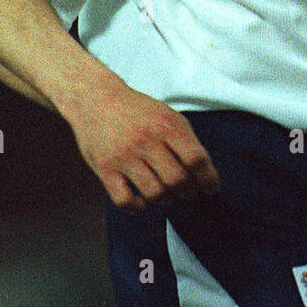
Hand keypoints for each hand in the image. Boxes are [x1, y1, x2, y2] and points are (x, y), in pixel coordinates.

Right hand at [65, 81, 220, 212]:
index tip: (211, 188)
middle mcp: (146, 141)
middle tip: (188, 193)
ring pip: (155, 193)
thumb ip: (184, 139)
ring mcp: (124, 156)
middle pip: (178, 180)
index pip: (196, 159)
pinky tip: (143, 200)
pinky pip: (125, 200)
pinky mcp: (105, 169)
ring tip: (168, 195)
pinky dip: (139, 207)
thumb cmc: (135, 110)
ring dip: (167, 200)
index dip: (208, 178)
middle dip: (189, 193)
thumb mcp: (166, 114)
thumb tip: (203, 171)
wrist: (95, 99)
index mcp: (166, 125)